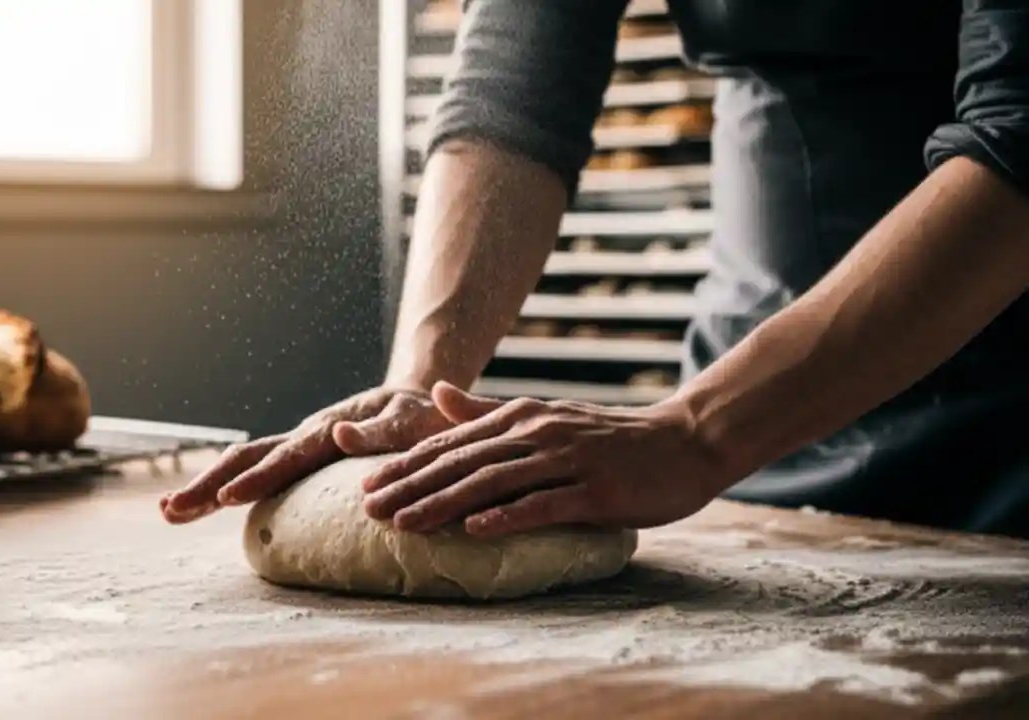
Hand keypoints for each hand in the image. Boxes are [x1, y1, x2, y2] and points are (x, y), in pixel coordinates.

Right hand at [159, 386, 461, 522]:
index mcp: (329, 429)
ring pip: (241, 463)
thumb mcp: (411, 420)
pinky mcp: (295, 456)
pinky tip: (196, 507)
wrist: (413, 398)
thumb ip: (380, 431)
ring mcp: (295, 444)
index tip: (228, 498)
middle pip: (247, 457)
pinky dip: (223, 489)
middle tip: (171, 510)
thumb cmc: (420, 415)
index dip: (259, 477)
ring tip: (167, 512)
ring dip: (205, 486)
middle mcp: (304, 435)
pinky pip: (253, 470)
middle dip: (209, 484)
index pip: (288, 456)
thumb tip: (340, 435)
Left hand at [360, 382, 734, 536]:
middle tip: (367, 509)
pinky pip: (543, 504)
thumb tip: (437, 394)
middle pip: (461, 461)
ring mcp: (565, 460)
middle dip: (409, 485)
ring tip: (404, 523)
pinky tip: (474, 531)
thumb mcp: (544, 417)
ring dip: (443, 503)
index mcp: (520, 416)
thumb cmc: (609, 439)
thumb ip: (488, 411)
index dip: (406, 464)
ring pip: (491, 482)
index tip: (365, 485)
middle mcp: (536, 433)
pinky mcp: (594, 490)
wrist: (683, 443)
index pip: (450, 443)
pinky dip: (506, 516)